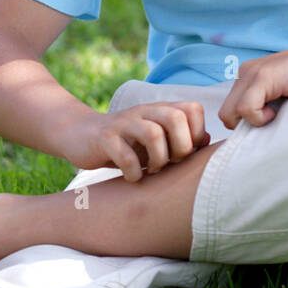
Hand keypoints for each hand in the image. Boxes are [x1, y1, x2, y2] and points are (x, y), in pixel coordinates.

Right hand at [59, 102, 210, 181]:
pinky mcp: (104, 139)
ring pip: (152, 133)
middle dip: (180, 147)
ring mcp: (123, 124)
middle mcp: (143, 112)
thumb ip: (180, 138)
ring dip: (158, 159)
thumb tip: (207, 140)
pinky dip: (133, 172)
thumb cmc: (126, 143)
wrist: (80, 136)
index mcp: (159, 110)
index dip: (196, 134)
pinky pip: (125, 155)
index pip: (193, 110)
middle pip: (175, 118)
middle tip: (170, 163)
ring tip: (152, 171)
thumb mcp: (154, 139)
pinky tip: (132, 178)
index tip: (185, 153)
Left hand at [218, 35, 287, 129]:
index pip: (230, 111)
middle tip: (272, 123)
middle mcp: (245, 74)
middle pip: (225, 114)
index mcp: (248, 78)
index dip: (246, 125)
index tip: (268, 127)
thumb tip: (252, 141)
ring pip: (230, 113)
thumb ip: (268, 108)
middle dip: (246, 126)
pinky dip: (260, 117)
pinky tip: (278, 111)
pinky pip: (245, 109)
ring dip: (253, 122)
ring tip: (277, 116)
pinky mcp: (263, 77)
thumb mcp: (286, 98)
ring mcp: (252, 73)